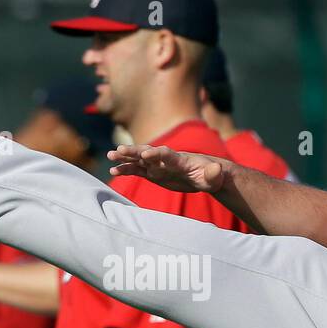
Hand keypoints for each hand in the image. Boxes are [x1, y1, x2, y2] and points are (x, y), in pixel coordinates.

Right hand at [108, 145, 226, 192]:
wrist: (205, 174)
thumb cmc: (211, 176)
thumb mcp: (215, 177)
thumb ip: (213, 174)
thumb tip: (216, 170)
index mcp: (180, 160)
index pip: (168, 155)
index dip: (158, 155)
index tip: (147, 155)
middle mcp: (166, 160)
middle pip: (148, 153)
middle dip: (135, 151)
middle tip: (120, 150)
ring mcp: (158, 166)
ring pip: (139, 160)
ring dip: (125, 158)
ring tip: (110, 156)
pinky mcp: (153, 173)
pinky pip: (137, 170)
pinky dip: (126, 170)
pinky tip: (113, 171)